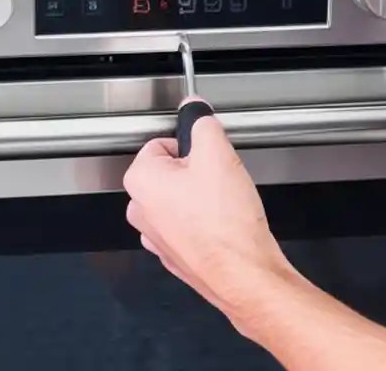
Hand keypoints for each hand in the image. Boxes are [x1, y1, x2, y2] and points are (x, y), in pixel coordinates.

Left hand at [123, 101, 292, 319]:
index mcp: (140, 181)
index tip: (207, 153)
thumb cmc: (226, 224)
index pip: (160, 143)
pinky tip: (224, 224)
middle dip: (195, 172)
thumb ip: (203, 124)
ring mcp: (156, 236)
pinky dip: (204, 223)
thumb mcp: (218, 154)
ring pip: (180, 201)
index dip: (190, 146)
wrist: (244, 274)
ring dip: (200, 198)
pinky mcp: (175, 255)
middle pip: (169, 173)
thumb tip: (195, 109)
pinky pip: (189, 227)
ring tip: (224, 205)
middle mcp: (141, 210)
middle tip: (219, 179)